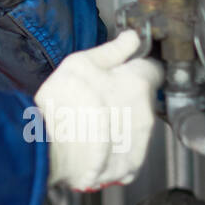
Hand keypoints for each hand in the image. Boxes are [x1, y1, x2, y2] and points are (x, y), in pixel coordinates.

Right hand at [33, 29, 162, 191]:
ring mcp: (140, 143)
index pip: (154, 69)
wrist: (50, 150)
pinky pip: (128, 152)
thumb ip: (113, 49)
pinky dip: (116, 148)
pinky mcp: (130, 166)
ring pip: (137, 126)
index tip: (123, 72)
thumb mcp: (80, 63)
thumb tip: (133, 38)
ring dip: (122, 122)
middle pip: (144, 100)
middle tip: (98, 98)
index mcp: (138, 83)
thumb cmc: (61, 105)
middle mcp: (146, 114)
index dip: (137, 68)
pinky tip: (95, 143)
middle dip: (127, 97)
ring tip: (92, 122)